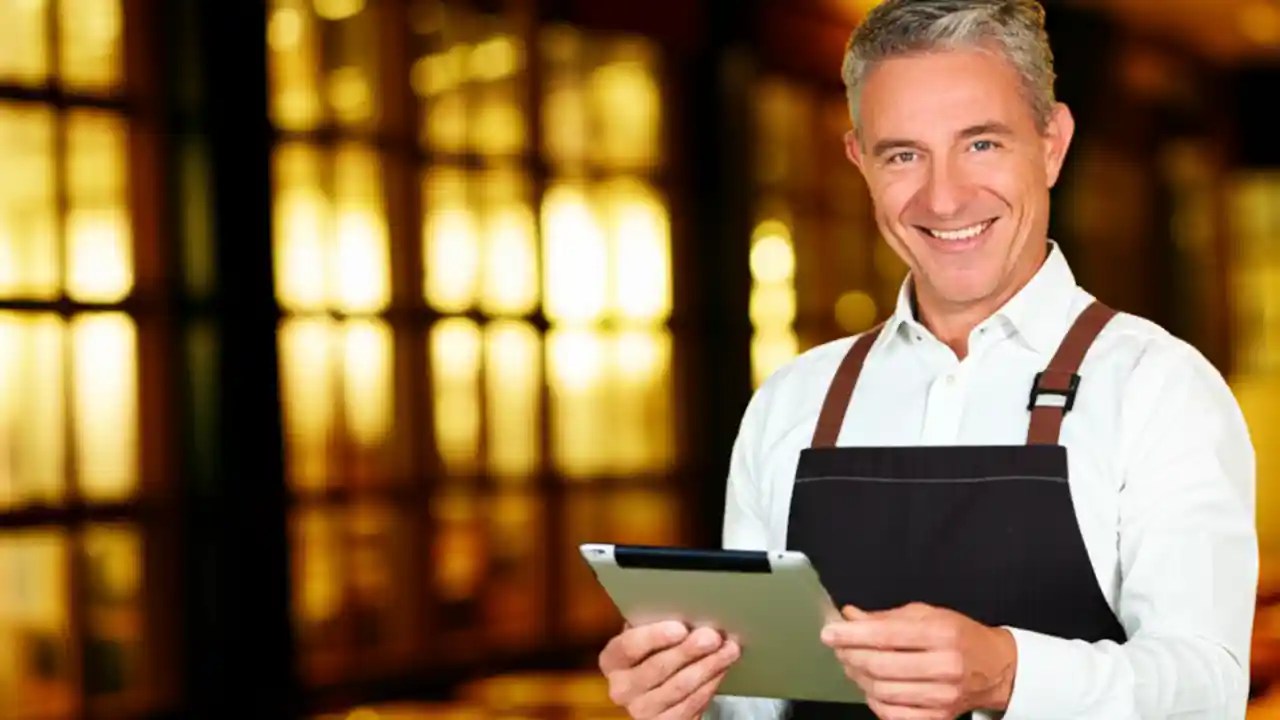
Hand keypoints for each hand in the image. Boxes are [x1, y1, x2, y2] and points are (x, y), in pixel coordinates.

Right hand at [598, 621, 741, 718]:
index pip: (628, 647)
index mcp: (612, 660)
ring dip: (708, 667)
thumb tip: (685, 609)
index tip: (680, 627)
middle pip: (657, 668)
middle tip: (713, 636)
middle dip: (689, 651)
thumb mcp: (644, 635)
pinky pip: (690, 706)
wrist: (650, 690)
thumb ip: (654, 624)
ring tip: (728, 650)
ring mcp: (641, 711)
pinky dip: (709, 686)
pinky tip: (721, 670)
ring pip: (679, 688)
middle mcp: (621, 688)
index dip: (654, 637)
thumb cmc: (650, 652)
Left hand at [821, 602, 1016, 719]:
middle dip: (850, 655)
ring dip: (858, 676)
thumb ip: (886, 617)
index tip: (829, 632)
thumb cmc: (959, 637)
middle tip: (838, 647)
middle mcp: (945, 666)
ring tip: (851, 663)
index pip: (886, 635)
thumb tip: (850, 617)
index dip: (852, 635)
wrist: (995, 668)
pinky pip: (892, 713)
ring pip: (882, 691)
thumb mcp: (928, 615)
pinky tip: (870, 685)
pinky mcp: (938, 718)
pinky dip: (873, 700)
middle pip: (880, 665)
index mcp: (942, 634)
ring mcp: (942, 696)